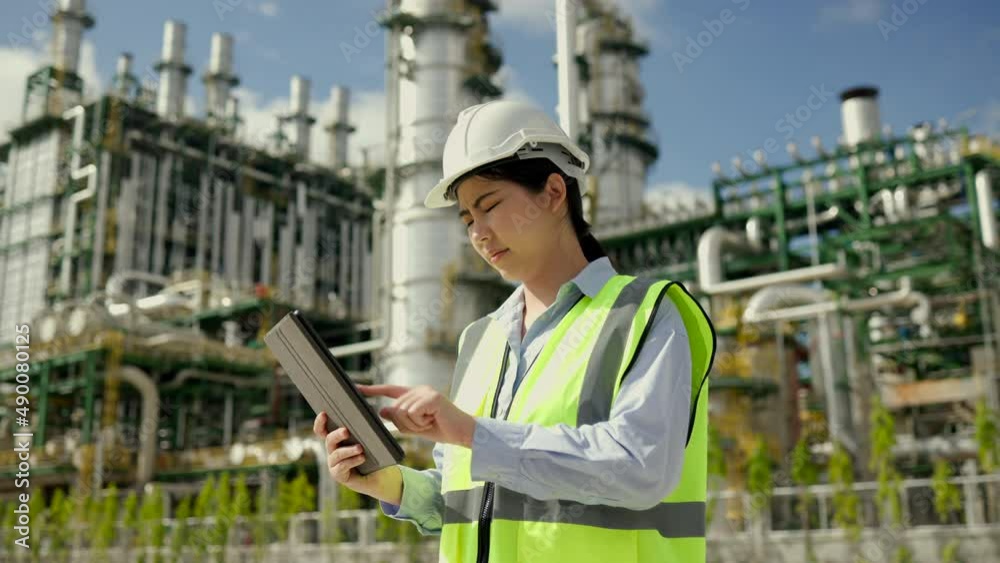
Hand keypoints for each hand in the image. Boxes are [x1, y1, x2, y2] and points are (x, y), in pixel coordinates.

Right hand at [313, 411, 401, 501]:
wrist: (378, 474)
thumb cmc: (373, 452)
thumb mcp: (369, 437)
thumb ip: (365, 426)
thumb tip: (368, 412)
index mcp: (336, 439)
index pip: (322, 430)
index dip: (320, 422)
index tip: (324, 413)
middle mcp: (332, 450)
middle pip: (329, 439)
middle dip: (337, 434)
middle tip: (346, 431)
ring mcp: (334, 463)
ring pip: (337, 454)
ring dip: (348, 450)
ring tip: (360, 448)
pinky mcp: (339, 475)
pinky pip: (343, 466)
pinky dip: (353, 461)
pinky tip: (362, 457)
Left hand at [358, 384, 475, 447]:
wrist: (463, 432)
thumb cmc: (441, 429)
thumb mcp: (415, 427)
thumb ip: (399, 420)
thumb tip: (381, 411)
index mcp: (414, 395)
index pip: (389, 390)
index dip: (372, 390)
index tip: (356, 388)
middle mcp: (419, 390)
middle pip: (395, 408)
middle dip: (406, 424)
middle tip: (425, 425)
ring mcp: (426, 392)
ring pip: (402, 412)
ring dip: (414, 424)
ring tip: (430, 422)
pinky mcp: (432, 397)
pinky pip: (413, 413)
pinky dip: (420, 422)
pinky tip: (433, 420)